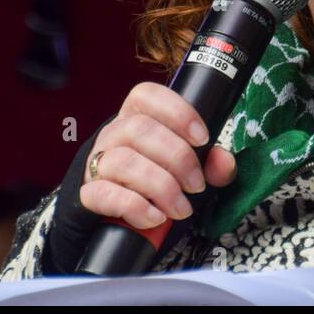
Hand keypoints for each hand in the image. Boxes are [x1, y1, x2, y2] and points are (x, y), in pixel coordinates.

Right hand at [80, 82, 236, 229]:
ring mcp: (98, 163)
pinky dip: (135, 206)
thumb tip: (224, 162)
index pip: (146, 95)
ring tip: (181, 208)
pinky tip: (156, 217)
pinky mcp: (89, 194)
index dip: (177, 111)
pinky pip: (105, 193)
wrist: (118, 213)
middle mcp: (114, 135)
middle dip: (177, 158)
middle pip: (139, 129)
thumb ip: (210, 162)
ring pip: (123, 161)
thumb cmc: (158, 178)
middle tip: (197, 185)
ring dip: (161, 187)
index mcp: (137, 117)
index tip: (202, 137)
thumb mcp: (188, 167)